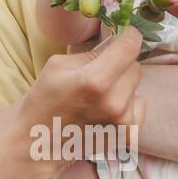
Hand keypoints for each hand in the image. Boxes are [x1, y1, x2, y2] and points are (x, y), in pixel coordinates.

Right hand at [19, 24, 145, 149]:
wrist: (39, 145)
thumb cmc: (43, 102)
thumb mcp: (57, 66)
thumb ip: (91, 53)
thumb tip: (115, 43)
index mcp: (94, 80)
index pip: (130, 46)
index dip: (128, 35)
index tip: (124, 33)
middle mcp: (114, 102)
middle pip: (135, 66)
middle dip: (121, 63)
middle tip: (100, 71)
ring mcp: (124, 121)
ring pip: (137, 86)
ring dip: (122, 85)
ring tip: (99, 96)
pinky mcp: (129, 135)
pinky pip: (139, 106)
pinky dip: (127, 104)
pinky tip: (106, 110)